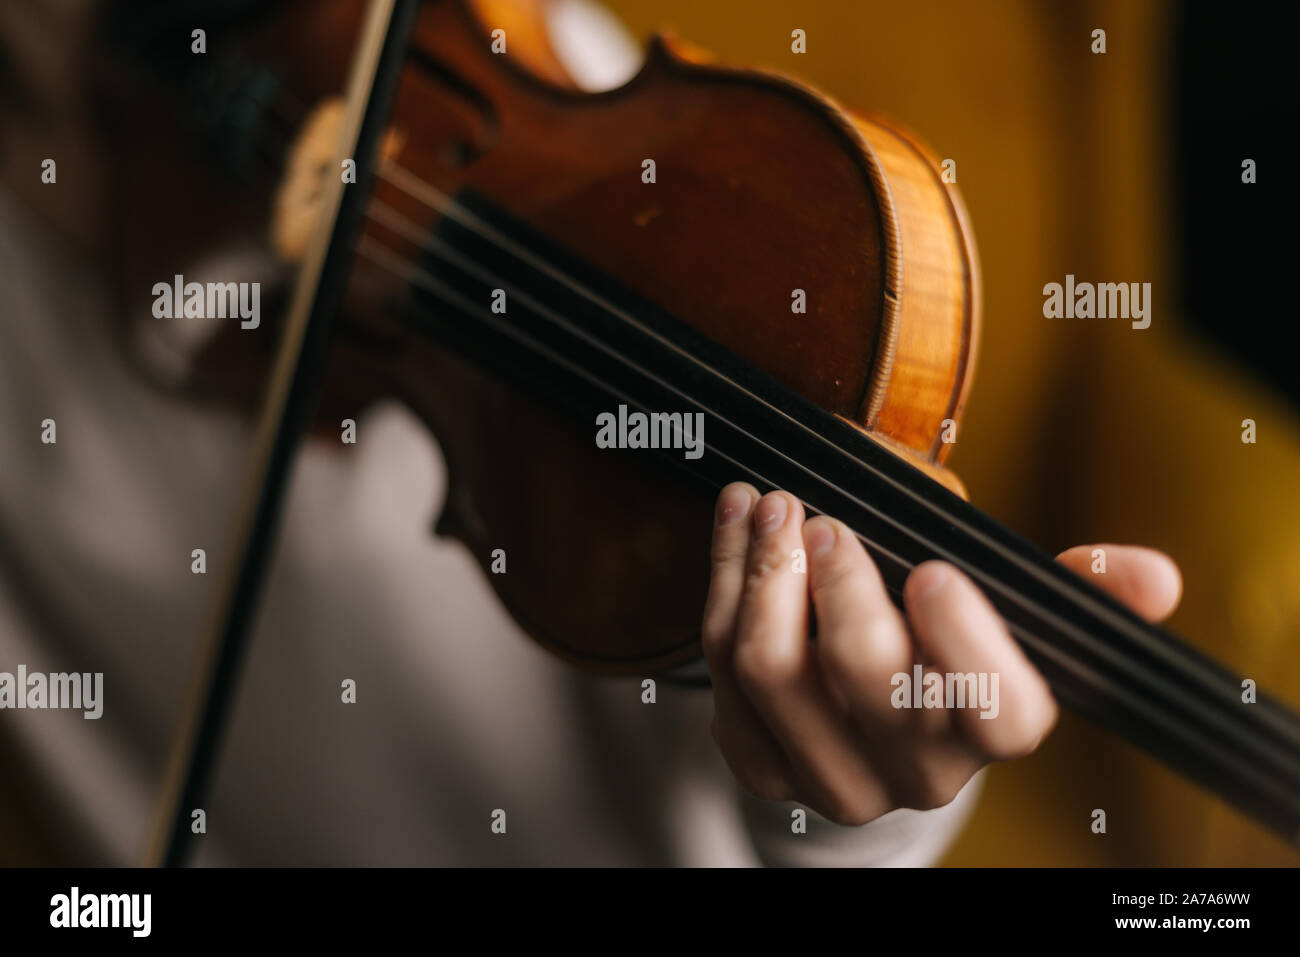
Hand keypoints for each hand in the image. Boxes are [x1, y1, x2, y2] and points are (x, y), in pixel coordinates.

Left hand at [702, 483, 1182, 824]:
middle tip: (823, 519)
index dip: (968, 642)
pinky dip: (722, 583)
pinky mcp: (759, 763)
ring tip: (770, 509)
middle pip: (868, 678)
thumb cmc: (947, 659)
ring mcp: (829, 775)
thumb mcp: (1018, 624)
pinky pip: (720, 669)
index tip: (934, 569)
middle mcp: (915, 772)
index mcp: (992, 734)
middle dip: (839, 583)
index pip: (999, 712)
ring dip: (763, 573)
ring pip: (776, 670)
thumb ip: (1079, 591)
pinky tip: (737, 529)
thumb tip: (1153, 574)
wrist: (872, 734)